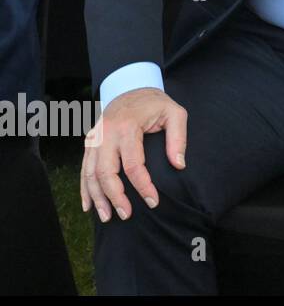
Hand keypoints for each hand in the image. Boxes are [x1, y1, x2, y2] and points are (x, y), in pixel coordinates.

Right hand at [80, 88, 187, 222]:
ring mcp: (94, 139)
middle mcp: (106, 134)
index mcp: (127, 127)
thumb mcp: (174, 113)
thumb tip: (179, 165)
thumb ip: (178, 138)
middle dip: (115, 197)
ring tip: (107, 217)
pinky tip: (88, 205)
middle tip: (127, 215)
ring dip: (97, 197)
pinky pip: (83, 169)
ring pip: (90, 173)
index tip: (153, 202)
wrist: (129, 87)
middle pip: (106, 172)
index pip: (133, 164)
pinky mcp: (89, 143)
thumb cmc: (155, 104)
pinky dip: (85, 189)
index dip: (143, 186)